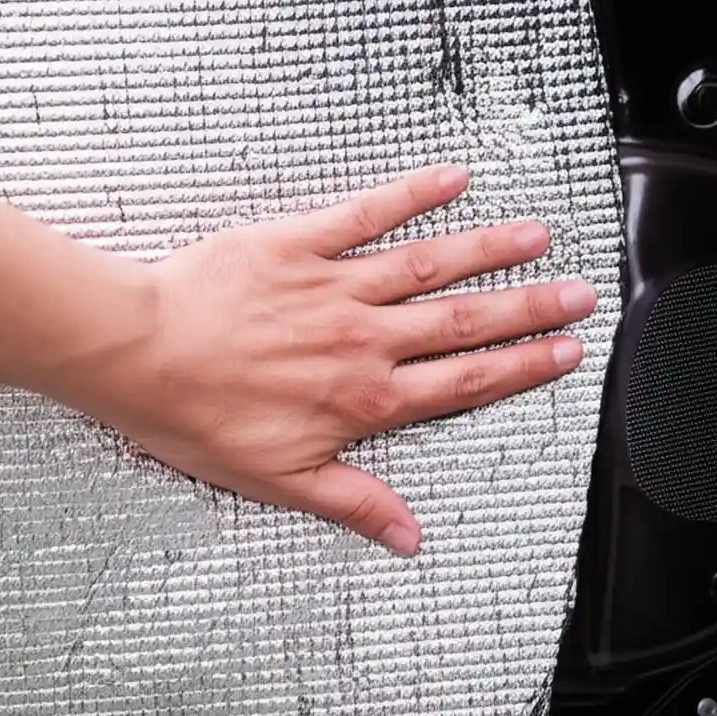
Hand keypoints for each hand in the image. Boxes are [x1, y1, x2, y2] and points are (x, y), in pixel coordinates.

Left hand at [70, 165, 596, 555]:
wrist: (139, 356)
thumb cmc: (198, 418)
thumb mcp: (280, 480)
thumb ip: (355, 503)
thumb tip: (409, 537)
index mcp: (363, 399)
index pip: (462, 382)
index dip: (520, 368)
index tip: (561, 352)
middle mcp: (362, 340)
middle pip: (464, 322)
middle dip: (527, 308)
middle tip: (578, 293)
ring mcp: (335, 288)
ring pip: (429, 266)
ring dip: (487, 251)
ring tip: (535, 238)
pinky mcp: (298, 245)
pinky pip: (364, 215)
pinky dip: (409, 195)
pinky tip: (449, 180)